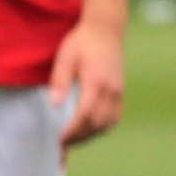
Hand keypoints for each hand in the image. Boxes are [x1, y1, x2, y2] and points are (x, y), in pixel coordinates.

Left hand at [49, 20, 124, 150]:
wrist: (106, 31)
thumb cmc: (81, 43)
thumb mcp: (65, 58)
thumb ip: (60, 81)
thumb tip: (55, 103)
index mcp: (97, 81)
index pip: (86, 114)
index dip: (73, 130)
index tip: (60, 139)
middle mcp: (111, 90)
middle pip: (97, 123)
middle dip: (80, 137)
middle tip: (62, 144)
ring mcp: (119, 92)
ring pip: (108, 123)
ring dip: (91, 135)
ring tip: (73, 140)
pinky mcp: (120, 92)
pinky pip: (114, 117)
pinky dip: (101, 127)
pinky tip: (88, 130)